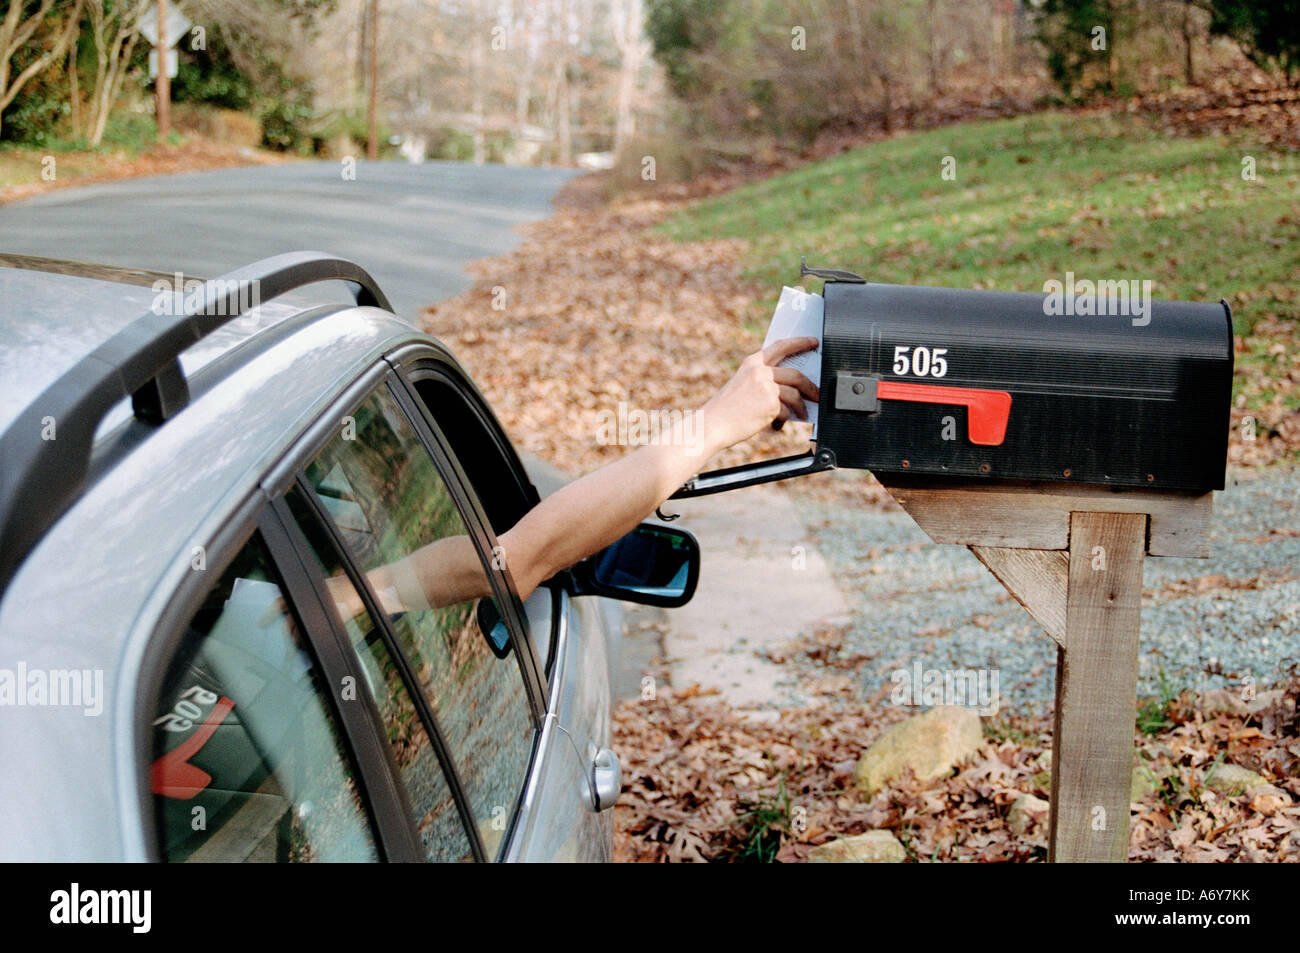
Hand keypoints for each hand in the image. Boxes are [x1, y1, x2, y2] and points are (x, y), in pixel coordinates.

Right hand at [700, 337, 819, 451]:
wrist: (712, 424)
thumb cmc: (726, 409)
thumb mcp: (741, 385)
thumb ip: (762, 380)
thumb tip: (789, 388)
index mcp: (752, 363)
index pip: (780, 346)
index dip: (799, 342)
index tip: (813, 342)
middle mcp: (760, 372)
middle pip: (796, 374)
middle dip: (811, 386)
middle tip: (817, 394)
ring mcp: (766, 387)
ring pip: (795, 394)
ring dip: (802, 406)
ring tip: (804, 414)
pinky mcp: (770, 404)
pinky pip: (787, 411)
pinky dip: (786, 419)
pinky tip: (778, 425)